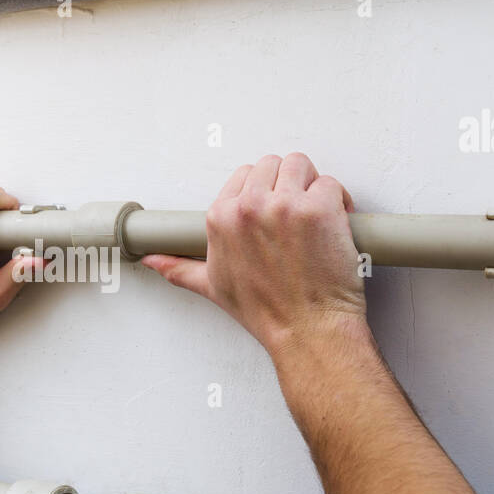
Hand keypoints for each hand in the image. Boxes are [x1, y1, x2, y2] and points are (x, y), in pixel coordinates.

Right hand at [140, 153, 366, 355]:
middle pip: (273, 164)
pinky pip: (330, 184)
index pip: (245, 174)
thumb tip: (154, 261)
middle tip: (299, 213)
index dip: (265, 191)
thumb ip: (179, 268)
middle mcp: (249, 207)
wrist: (307, 330)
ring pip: (301, 164)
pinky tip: (336, 223)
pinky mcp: (319, 208)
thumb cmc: (266, 312)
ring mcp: (284, 205)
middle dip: (289, 183)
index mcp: (221, 218)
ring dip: (313, 185)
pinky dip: (339, 200)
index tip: (276, 213)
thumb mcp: (212, 287)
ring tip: (318, 213)